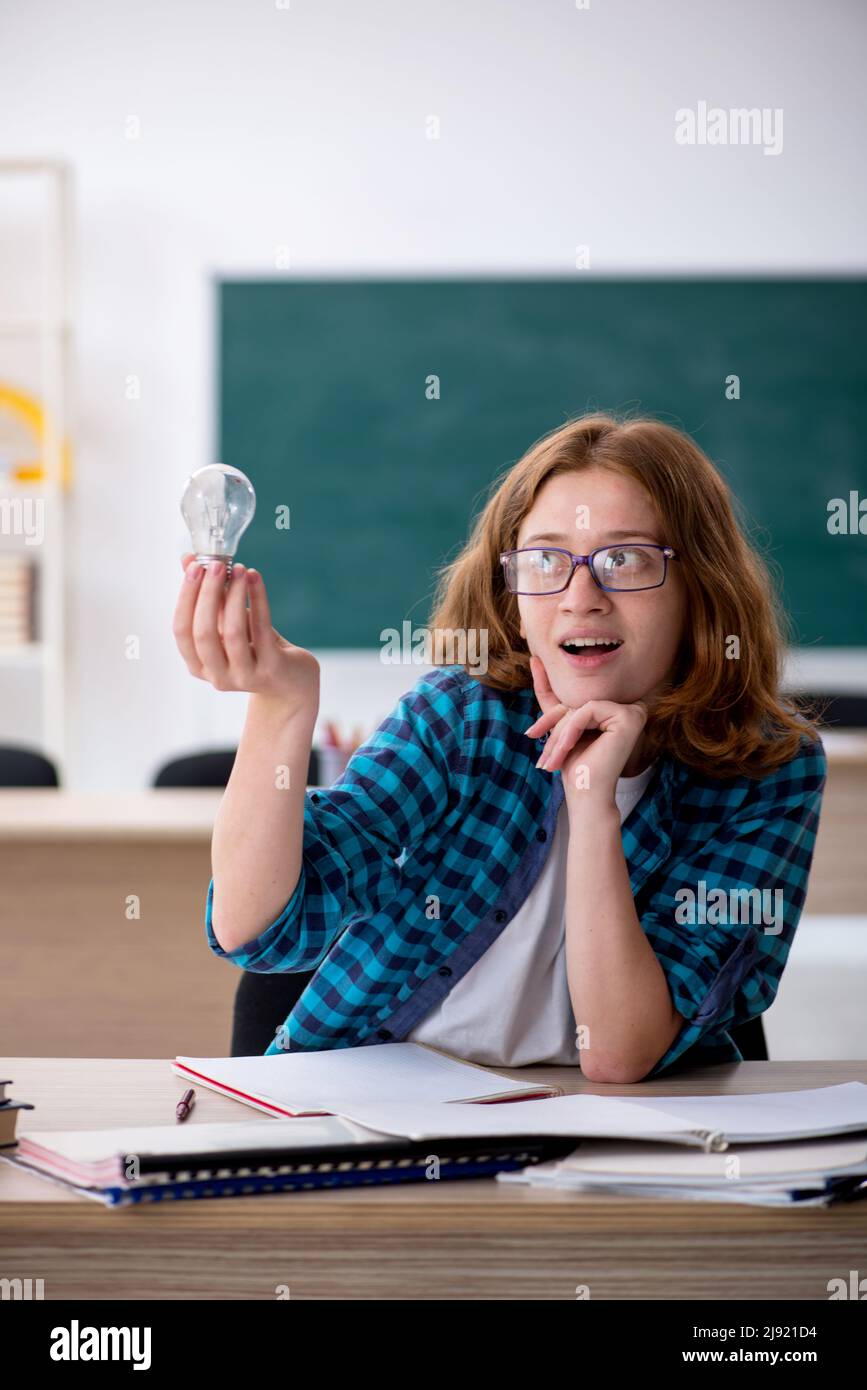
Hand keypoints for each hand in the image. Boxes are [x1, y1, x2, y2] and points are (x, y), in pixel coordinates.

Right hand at [172, 554, 319, 713]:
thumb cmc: (255, 649)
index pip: (181, 631)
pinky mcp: (271, 669)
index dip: (186, 597)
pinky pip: (261, 629)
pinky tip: (255, 578)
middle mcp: (218, 676)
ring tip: (240, 569)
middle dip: (208, 594)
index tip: (194, 567)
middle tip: (216, 565)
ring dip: (234, 595)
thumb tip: (188, 560)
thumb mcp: (227, 623)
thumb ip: (208, 597)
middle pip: (203, 632)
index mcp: (199, 666)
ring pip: (232, 632)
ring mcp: (244, 676)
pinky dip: (258, 599)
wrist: (291, 681)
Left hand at [524, 654, 646, 800]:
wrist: (586, 793)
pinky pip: (589, 710)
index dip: (550, 706)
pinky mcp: (630, 717)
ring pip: (581, 706)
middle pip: (577, 701)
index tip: (532, 694)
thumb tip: (535, 659)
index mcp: (615, 710)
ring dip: (560, 731)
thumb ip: (550, 695)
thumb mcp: (558, 725)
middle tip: (533, 739)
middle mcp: (629, 708)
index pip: (575, 698)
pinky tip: (565, 748)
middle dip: (551, 722)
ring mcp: (633, 711)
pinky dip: (571, 729)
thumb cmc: (573, 764)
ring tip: (550, 756)